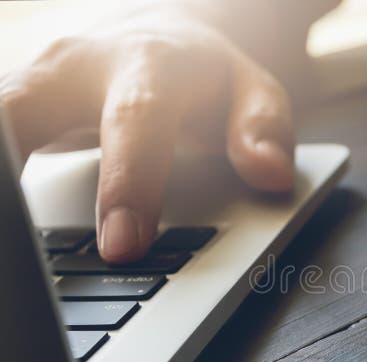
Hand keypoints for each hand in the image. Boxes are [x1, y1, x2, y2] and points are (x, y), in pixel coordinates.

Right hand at [0, 7, 294, 262]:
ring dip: (1, 173)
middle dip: (13, 166)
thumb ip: (264, 128)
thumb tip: (270, 172)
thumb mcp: (254, 91)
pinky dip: (3, 176)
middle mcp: (80, 64)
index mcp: (149, 64)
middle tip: (22, 250)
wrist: (157, 36)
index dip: (128, 184)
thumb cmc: (206, 76)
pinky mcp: (15, 103)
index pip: (135, 123)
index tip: (123, 246)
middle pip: (22, 109)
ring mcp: (36, 80)